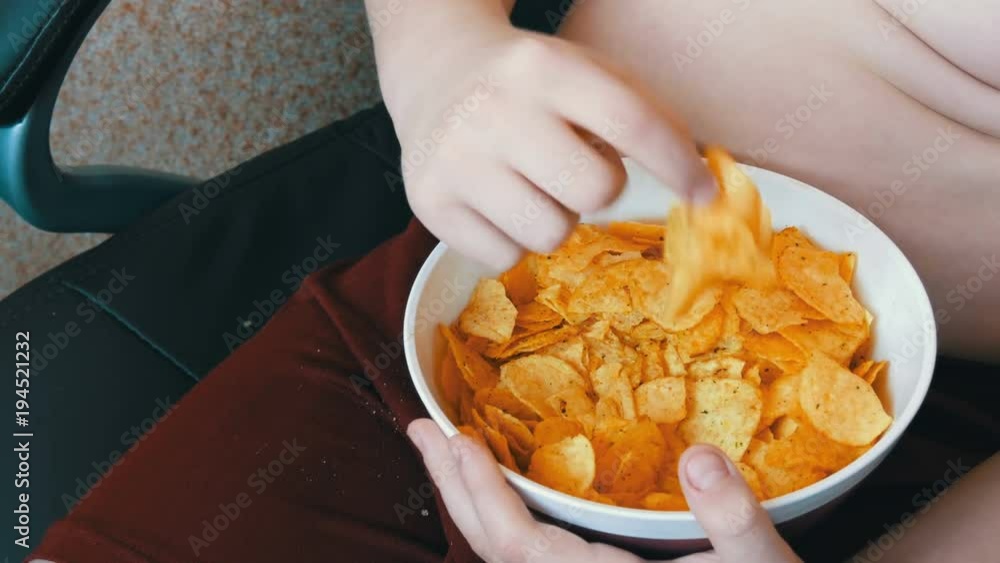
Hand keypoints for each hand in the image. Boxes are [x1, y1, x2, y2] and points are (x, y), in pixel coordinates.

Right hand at [387, 23, 714, 270]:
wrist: (437, 73)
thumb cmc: (530, 85)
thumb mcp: (585, 74)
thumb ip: (644, 118)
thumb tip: (703, 188)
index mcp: (544, 68)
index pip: (630, 123)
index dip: (677, 164)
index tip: (703, 192)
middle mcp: (494, 111)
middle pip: (595, 192)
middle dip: (600, 189)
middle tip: (576, 171)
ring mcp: (456, 160)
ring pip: (550, 236)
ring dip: (556, 220)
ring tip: (533, 187)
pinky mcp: (429, 203)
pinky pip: (503, 259)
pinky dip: (512, 241)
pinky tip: (499, 205)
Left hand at [407, 419, 801, 562]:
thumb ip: (734, 519)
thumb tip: (699, 456)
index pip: (519, 545)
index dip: (482, 494)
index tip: (454, 440)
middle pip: (494, 547)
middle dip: (453, 487)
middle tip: (419, 431)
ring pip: (506, 550)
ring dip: (470, 496)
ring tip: (445, 447)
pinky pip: (529, 548)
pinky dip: (504, 509)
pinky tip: (502, 482)